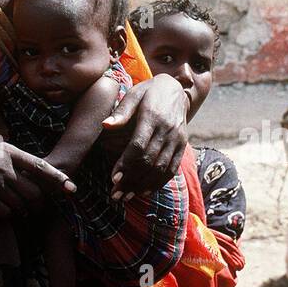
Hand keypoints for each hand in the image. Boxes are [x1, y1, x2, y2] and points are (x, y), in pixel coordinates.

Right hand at [0, 129, 75, 218]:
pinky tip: (3, 209)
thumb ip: (7, 154)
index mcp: (8, 151)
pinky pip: (3, 212)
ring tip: (22, 210)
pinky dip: (7, 213)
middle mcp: (4, 167)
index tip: (71, 188)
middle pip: (34, 192)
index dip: (58, 179)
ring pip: (20, 204)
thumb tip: (23, 165)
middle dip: (39, 202)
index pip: (40, 166)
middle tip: (39, 206)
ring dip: (23, 209)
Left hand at [102, 75, 187, 197]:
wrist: (176, 89)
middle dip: (131, 180)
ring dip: (143, 185)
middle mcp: (167, 130)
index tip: (113, 178)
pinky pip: (172, 168)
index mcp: (152, 116)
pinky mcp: (182, 145)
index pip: (139, 145)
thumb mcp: (134, 94)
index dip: (126, 164)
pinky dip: (159, 183)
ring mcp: (177, 139)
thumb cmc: (149, 92)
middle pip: (148, 161)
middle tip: (115, 194)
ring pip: (160, 168)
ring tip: (126, 197)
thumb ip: (121, 112)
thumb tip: (105, 125)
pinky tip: (144, 191)